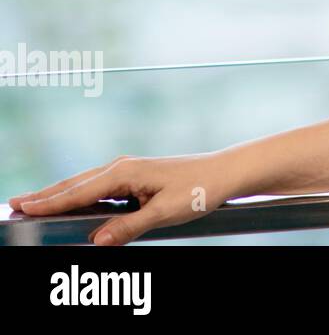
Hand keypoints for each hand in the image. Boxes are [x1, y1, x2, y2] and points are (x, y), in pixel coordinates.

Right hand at [7, 152, 242, 245]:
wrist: (226, 172)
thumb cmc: (200, 188)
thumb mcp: (166, 212)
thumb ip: (130, 226)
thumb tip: (97, 240)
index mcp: (125, 173)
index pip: (78, 192)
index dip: (48, 202)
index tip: (21, 207)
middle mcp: (123, 168)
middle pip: (76, 185)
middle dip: (45, 195)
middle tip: (14, 205)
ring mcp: (130, 171)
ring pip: (86, 185)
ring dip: (60, 194)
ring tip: (33, 204)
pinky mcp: (137, 178)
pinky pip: (101, 188)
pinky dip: (80, 195)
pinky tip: (72, 203)